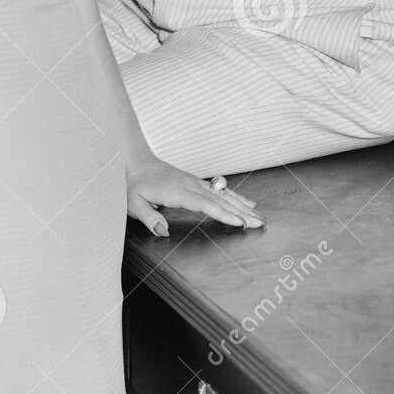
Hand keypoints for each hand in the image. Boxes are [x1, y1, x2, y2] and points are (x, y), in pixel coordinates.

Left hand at [126, 152, 263, 234]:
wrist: (135, 161)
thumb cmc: (133, 184)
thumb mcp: (133, 204)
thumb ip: (148, 218)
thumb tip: (163, 231)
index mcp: (177, 192)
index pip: (205, 205)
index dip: (224, 214)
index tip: (240, 222)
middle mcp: (190, 185)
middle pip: (221, 200)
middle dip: (242, 212)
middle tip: (261, 222)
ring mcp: (195, 182)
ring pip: (223, 195)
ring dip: (243, 205)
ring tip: (259, 215)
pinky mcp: (196, 182)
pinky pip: (220, 191)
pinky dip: (236, 197)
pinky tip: (246, 203)